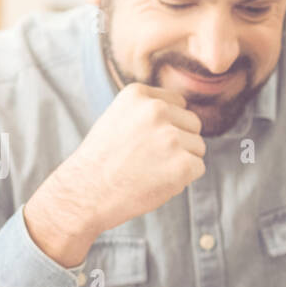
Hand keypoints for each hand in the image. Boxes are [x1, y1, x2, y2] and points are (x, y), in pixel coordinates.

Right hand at [26, 83, 205, 264]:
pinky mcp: (183, 164)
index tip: (146, 140)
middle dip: (180, 142)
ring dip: (182, 161)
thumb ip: (148, 110)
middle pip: (193, 124)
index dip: (168, 125)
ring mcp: (171, 137)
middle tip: (150, 159)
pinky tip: (157, 181)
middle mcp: (157, 110)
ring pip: (198, 147)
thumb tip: (186, 114)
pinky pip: (198, 168)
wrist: (87, 192)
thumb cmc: (102, 160)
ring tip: (151, 170)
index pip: (179, 103)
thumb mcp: (118, 118)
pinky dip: (183, 179)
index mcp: (139, 94)